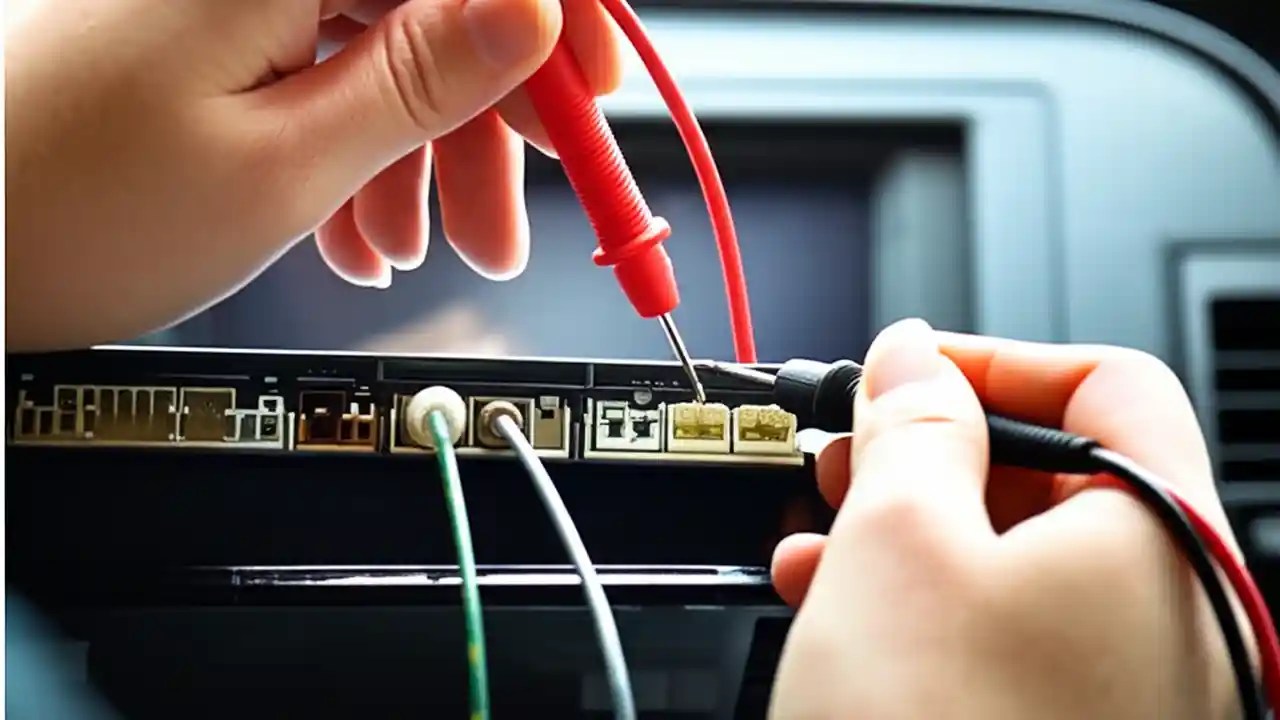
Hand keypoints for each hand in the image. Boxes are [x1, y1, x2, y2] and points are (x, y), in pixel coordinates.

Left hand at [5, 0, 620, 350]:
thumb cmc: (67, 211)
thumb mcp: (288, 161)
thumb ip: (425, 76)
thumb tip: (533, 11)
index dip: (554, 17)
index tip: (590, 94)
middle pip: (431, 0)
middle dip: (489, 114)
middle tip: (512, 211)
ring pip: (381, 41)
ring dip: (423, 149)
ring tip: (424, 246)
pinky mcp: (204, 23)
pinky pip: (320, 63)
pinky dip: (357, 144)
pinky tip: (357, 224)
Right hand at [770, 319, 1242, 718]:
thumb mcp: (897, 539)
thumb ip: (910, 419)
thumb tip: (911, 356)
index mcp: (1162, 543)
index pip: (1106, 383)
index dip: (992, 358)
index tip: (902, 369)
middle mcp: (1172, 619)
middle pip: (1058, 475)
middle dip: (932, 452)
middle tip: (848, 453)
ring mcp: (1131, 690)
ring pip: (1019, 560)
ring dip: (912, 529)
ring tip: (822, 536)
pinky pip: (1008, 637)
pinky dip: (929, 605)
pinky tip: (845, 609)